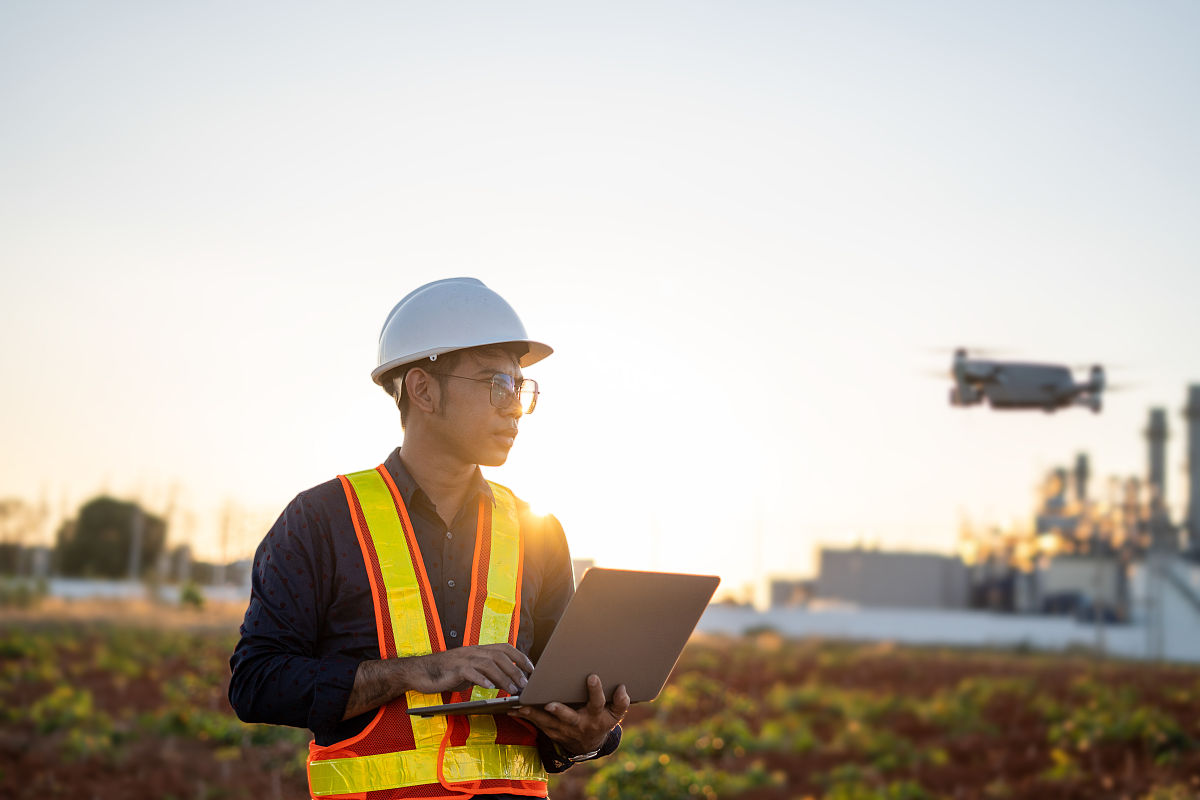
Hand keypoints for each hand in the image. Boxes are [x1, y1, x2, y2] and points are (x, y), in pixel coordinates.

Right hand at [408, 644, 533, 695]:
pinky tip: (490, 688)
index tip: (532, 669)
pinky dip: (482, 679)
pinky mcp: (454, 669)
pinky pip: (470, 672)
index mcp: (479, 650)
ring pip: (488, 663)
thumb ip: (488, 673)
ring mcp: (464, 659)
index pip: (505, 648)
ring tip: (512, 689)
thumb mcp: (471, 671)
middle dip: (515, 670)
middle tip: (525, 684)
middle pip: (499, 656)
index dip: (520, 657)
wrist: (421, 672)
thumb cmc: (447, 673)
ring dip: (503, 676)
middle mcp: (473, 651)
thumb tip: (509, 681)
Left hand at [509, 673, 628, 757]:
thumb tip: (623, 688)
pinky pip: (537, 723)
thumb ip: (621, 702)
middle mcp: (580, 724)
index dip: (596, 691)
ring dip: (535, 713)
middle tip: (550, 703)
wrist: (589, 744)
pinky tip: (513, 708)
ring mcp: (564, 730)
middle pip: (569, 717)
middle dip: (560, 711)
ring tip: (522, 705)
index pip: (598, 702)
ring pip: (548, 722)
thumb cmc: (602, 721)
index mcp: (597, 716)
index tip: (592, 676)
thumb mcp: (615, 714)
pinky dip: (526, 716)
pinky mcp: (551, 731)